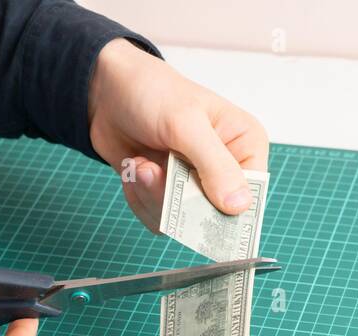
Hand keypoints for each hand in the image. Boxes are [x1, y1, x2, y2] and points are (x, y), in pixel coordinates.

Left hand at [88, 39, 269, 230]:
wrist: (107, 92)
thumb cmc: (153, 93)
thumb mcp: (186, 124)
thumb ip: (215, 165)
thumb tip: (240, 205)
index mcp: (244, 145)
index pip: (250, 194)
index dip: (226, 208)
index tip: (194, 203)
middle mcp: (224, 168)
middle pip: (213, 215)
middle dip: (177, 199)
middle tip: (151, 172)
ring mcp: (195, 184)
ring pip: (182, 222)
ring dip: (152, 197)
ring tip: (140, 164)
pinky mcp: (169, 195)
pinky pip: (160, 220)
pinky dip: (140, 199)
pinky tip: (135, 170)